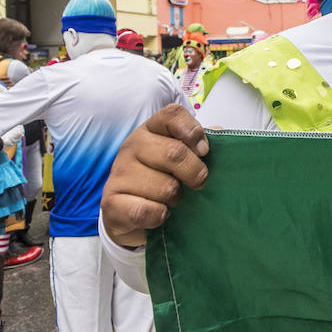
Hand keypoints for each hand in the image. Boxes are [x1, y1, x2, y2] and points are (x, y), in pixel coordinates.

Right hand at [101, 104, 208, 247]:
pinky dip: (160, 216)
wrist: (129, 215)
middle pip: (174, 153)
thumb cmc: (162, 179)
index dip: (193, 131)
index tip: (204, 152)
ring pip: (165, 187)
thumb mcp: (181, 159)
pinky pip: (147, 211)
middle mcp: (131, 146)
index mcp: (151, 129)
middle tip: (196, 183)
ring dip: (174, 199)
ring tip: (169, 199)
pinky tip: (158, 214)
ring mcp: (118, 173)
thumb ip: (199, 145)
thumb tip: (220, 133)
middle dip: (194, 173)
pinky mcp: (111, 202)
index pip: (172, 114)